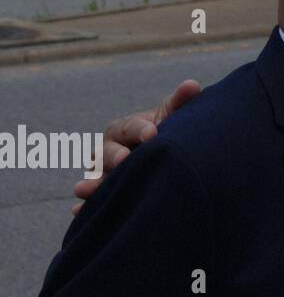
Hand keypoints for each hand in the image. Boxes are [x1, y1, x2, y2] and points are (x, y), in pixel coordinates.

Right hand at [71, 80, 201, 213]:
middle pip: (107, 152)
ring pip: (96, 176)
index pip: (130, 127)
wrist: (164, 154)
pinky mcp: (104, 192)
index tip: (153, 133)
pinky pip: (93, 200)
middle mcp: (109, 149)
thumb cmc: (166, 131)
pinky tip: (77, 211)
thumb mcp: (172, 115)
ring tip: (82, 189)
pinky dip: (84, 206)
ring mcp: (104, 172)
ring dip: (90, 183)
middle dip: (114, 156)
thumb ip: (180, 102)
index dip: (140, 129)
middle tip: (123, 160)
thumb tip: (193, 85)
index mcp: (125, 128)